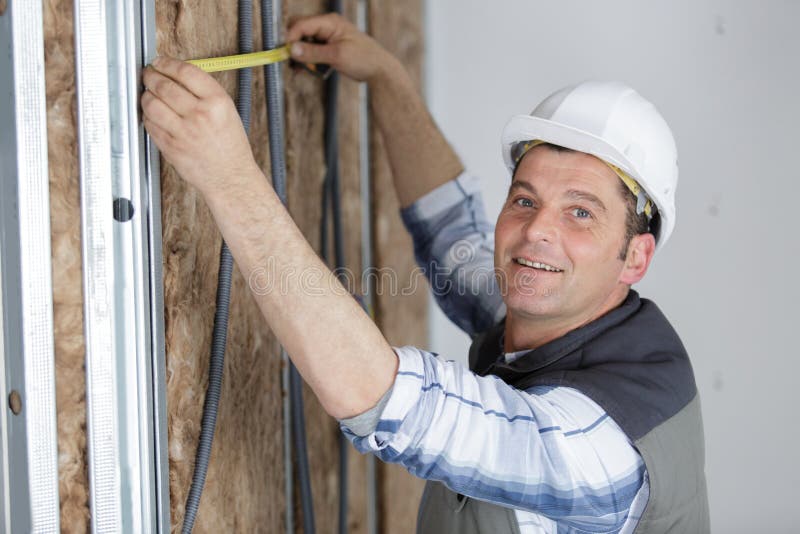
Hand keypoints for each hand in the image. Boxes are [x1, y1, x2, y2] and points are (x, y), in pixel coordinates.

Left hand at [141, 57, 258, 195]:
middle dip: (151, 76)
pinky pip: (150, 124)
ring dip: (146, 95)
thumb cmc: (231, 147)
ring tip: (148, 94)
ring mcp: (183, 132)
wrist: (231, 178)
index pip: (186, 71)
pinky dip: (148, 116)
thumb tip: (177, 76)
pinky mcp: (171, 146)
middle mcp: (200, 115)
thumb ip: (204, 93)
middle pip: (164, 85)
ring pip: (151, 103)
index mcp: (217, 102)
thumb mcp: (227, 112)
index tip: (160, 62)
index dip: (167, 63)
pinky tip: (153, 115)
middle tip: (148, 74)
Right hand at [286, 13, 395, 82]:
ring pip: (304, 42)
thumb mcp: (337, 56)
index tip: (284, 54)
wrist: (379, 70)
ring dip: (300, 55)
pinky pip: (311, 51)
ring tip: (299, 70)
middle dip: (293, 46)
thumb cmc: (363, 59)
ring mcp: (327, 37)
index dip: (290, 38)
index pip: (301, 24)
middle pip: (300, 31)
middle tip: (289, 62)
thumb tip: (292, 50)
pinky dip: (307, 60)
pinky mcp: (328, 48)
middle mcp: (326, 26)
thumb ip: (313, 52)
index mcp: (329, 22)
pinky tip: (305, 71)